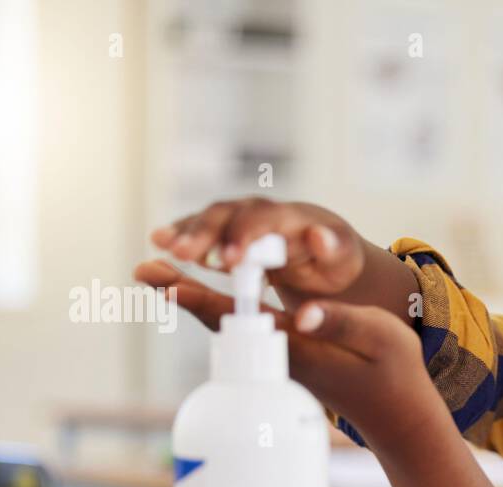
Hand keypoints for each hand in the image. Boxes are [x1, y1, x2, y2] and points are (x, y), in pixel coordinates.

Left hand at [133, 257, 445, 447]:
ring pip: (230, 329)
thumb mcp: (380, 338)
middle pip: (221, 324)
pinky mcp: (286, 362)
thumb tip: (301, 314)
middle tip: (144, 267)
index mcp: (299, 349)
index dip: (202, 298)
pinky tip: (202, 298)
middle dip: (183, 294)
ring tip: (161, 275)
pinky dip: (218, 311)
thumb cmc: (394, 374)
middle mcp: (281, 358)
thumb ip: (341, 323)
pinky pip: (245, 334)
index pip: (241, 320)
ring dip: (195, 301)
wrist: (398, 415)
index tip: (168, 282)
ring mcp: (281, 363)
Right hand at [149, 198, 363, 301]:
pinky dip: (181, 234)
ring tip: (162, 245)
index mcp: (291, 217)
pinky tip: (159, 243)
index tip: (229, 260)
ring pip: (211, 219)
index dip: (244, 236)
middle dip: (206, 233)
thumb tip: (320, 235)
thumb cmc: (336, 259)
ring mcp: (242, 219)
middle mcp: (262, 211)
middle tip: (183, 254)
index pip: (264, 219)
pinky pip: (202, 230)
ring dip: (186, 231)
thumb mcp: (343, 257)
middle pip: (230, 214)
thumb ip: (333, 248)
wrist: (326, 253)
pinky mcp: (228, 231)